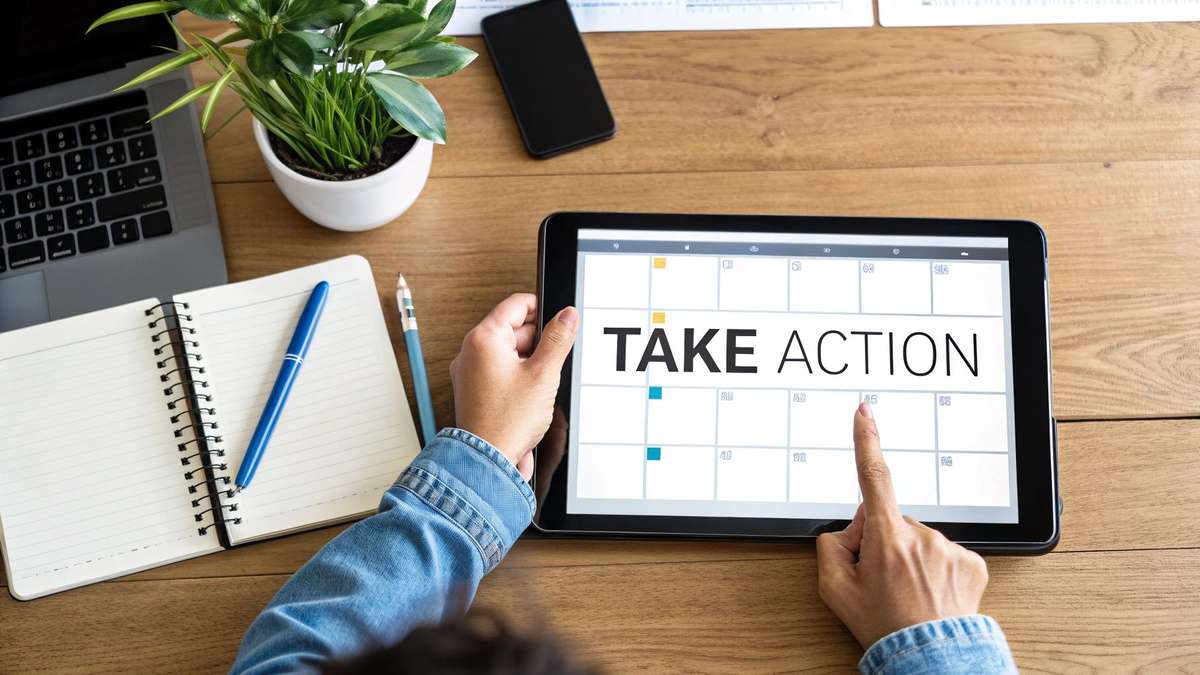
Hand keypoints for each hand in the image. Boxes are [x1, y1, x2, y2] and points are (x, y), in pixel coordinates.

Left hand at [449, 294, 577, 479]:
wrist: (488, 461)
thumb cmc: (506, 422)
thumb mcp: (543, 374)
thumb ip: (558, 339)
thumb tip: (567, 316)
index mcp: (483, 339)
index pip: (515, 305)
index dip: (542, 307)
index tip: (560, 319)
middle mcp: (471, 352)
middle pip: (512, 329)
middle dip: (539, 340)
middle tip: (556, 357)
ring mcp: (470, 372)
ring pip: (508, 351)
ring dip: (530, 359)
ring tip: (543, 382)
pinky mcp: (474, 390)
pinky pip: (500, 370)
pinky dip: (518, 375)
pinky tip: (532, 393)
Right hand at [816, 402, 989, 648]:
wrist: (932, 659)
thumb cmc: (885, 629)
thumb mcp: (835, 591)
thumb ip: (829, 549)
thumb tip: (847, 532)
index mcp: (887, 540)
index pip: (873, 479)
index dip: (867, 442)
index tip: (864, 414)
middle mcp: (922, 538)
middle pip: (890, 521)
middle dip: (881, 540)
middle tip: (878, 579)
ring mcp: (950, 550)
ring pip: (918, 539)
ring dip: (908, 558)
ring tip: (906, 594)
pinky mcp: (972, 563)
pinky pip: (944, 554)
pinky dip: (934, 569)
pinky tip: (929, 593)